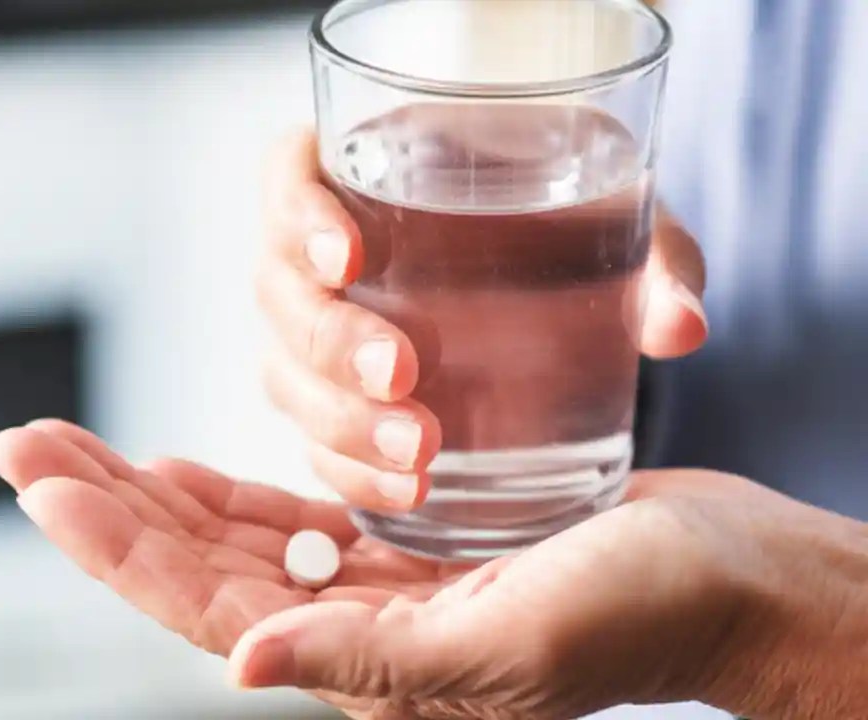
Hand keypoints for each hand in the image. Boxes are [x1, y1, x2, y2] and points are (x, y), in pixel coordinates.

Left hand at [0, 421, 867, 719]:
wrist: (722, 583)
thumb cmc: (641, 617)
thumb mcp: (510, 645)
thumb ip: (372, 659)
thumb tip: (245, 661)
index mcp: (366, 668)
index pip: (207, 602)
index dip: (117, 544)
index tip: (43, 481)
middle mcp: (352, 635)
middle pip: (195, 563)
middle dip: (104, 504)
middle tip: (21, 444)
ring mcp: (373, 592)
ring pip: (229, 537)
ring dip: (147, 492)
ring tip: (72, 447)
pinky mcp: (403, 552)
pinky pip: (290, 523)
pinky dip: (224, 494)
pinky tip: (174, 469)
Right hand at [256, 129, 710, 511]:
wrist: (559, 274)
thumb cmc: (568, 218)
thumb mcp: (619, 215)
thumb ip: (653, 260)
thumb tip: (679, 327)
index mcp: (360, 171)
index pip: (288, 178)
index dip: (299, 217)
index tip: (352, 257)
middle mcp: (320, 252)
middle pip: (279, 290)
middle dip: (331, 341)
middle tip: (404, 374)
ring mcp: (320, 331)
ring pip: (285, 374)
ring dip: (339, 420)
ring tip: (420, 456)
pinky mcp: (337, 399)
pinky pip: (313, 437)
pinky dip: (349, 469)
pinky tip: (406, 492)